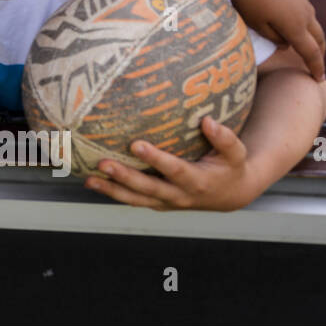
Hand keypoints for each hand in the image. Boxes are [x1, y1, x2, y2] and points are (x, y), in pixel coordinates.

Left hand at [84, 116, 259, 210]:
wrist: (230, 195)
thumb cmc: (230, 168)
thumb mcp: (236, 154)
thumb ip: (225, 138)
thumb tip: (208, 121)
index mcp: (198, 182)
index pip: (174, 170)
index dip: (156, 159)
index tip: (136, 145)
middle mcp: (180, 196)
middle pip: (149, 188)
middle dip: (125, 177)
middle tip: (103, 163)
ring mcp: (167, 203)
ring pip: (136, 199)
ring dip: (112, 190)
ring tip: (89, 180)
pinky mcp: (157, 204)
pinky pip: (133, 200)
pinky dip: (113, 194)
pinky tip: (93, 182)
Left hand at [225, 0, 324, 80]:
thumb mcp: (256, 24)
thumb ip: (273, 37)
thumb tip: (286, 44)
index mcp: (295, 27)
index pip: (311, 52)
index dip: (316, 67)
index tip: (319, 78)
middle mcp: (304, 13)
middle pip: (319, 37)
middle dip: (319, 51)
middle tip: (316, 62)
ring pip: (313, 21)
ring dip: (313, 34)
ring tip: (306, 42)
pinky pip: (304, 7)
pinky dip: (303, 18)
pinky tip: (292, 19)